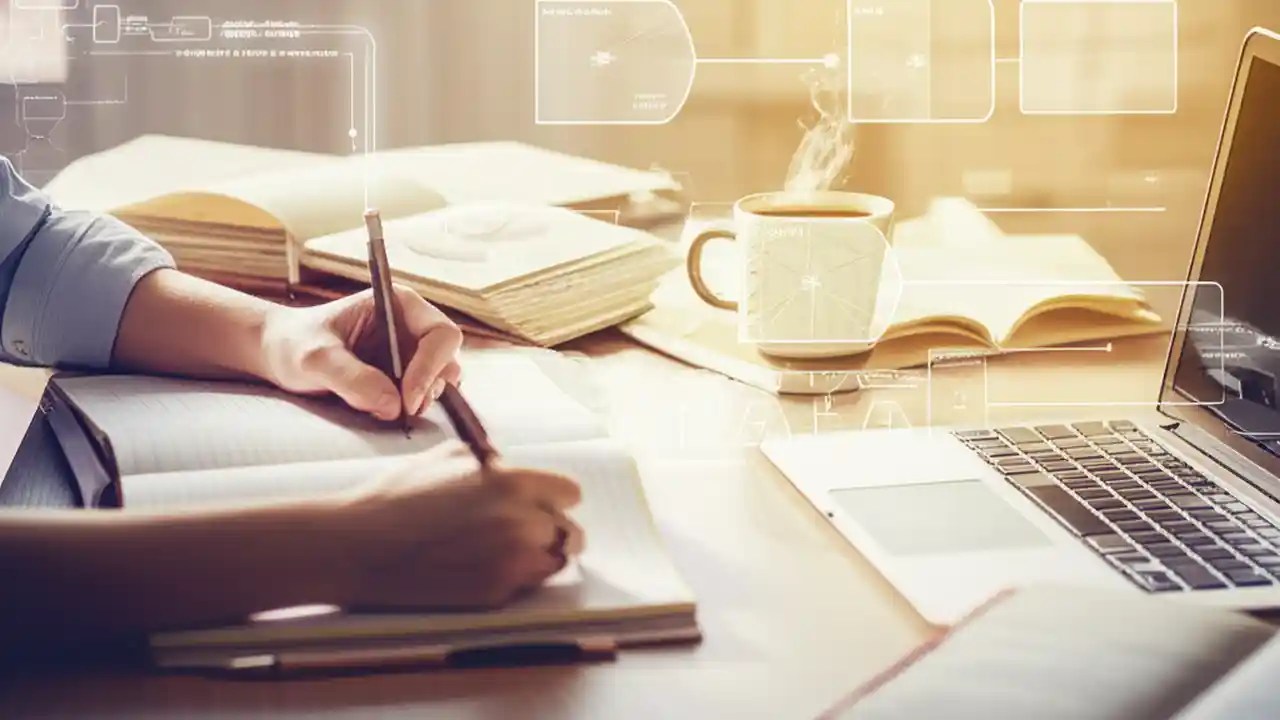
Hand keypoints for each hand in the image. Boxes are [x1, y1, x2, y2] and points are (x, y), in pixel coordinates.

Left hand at [260, 286, 462, 419]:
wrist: (278, 353)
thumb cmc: (294, 343)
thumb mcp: (315, 359)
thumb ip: (352, 378)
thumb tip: (393, 405)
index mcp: (400, 305)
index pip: (442, 335)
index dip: (431, 367)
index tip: (407, 399)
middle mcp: (411, 326)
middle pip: (448, 360)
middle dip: (429, 387)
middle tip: (402, 410)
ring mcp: (410, 352)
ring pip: (440, 381)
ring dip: (421, 400)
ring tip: (387, 410)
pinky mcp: (403, 376)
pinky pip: (423, 394)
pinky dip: (412, 407)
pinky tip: (386, 411)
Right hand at [330, 442, 584, 609]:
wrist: (357, 547)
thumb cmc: (396, 496)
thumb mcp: (448, 458)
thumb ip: (493, 465)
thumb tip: (515, 470)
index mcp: (511, 482)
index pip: (569, 493)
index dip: (554, 498)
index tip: (544, 504)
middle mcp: (521, 522)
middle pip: (568, 532)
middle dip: (549, 530)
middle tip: (526, 532)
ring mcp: (511, 562)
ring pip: (554, 562)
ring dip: (538, 556)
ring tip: (505, 551)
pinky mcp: (495, 594)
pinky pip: (527, 586)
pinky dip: (515, 579)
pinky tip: (483, 568)